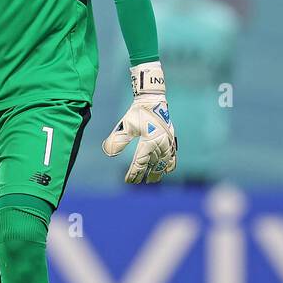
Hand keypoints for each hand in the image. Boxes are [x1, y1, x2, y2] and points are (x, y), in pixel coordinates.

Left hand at [102, 62, 176, 183]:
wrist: (153, 100)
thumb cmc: (137, 113)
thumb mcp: (125, 126)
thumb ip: (117, 140)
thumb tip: (109, 153)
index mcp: (149, 142)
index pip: (140, 163)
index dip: (134, 173)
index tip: (128, 180)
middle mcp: (161, 144)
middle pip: (153, 165)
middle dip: (145, 175)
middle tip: (138, 182)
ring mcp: (168, 142)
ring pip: (164, 163)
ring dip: (158, 172)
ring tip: (153, 180)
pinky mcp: (171, 139)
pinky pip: (173, 156)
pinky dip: (170, 164)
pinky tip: (167, 170)